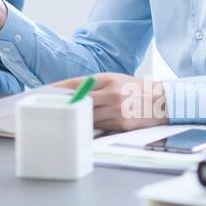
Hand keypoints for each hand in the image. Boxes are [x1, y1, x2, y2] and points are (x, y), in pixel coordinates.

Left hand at [53, 74, 167, 131]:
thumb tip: (67, 94)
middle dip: (62, 105)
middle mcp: (111, 94)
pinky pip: (98, 127)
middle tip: (47, 108)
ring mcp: (116, 110)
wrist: (162, 101)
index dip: (57, 89)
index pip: (75, 83)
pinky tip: (80, 126)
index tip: (43, 92)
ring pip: (86, 116)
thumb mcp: (113, 80)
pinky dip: (88, 126)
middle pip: (78, 101)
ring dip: (74, 118)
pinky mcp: (121, 125)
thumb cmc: (134, 89)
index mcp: (107, 79)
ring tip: (61, 118)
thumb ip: (92, 86)